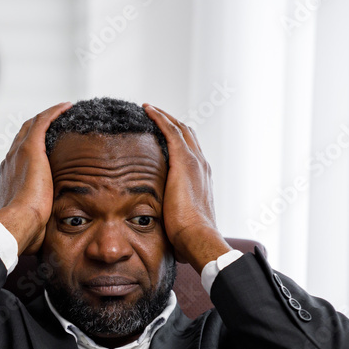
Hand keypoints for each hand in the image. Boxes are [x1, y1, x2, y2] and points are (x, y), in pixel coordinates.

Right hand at [0, 102, 72, 255]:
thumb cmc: (24, 232)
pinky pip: (42, 122)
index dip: (31, 150)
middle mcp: (10, 163)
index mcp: (9, 180)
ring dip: (46, 118)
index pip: (19, 158)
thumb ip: (39, 221)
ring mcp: (19, 154)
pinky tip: (67, 107)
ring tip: (63, 112)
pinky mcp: (31, 149)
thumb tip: (49, 234)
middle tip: (56, 124)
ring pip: (32, 126)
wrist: (17, 225)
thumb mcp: (32, 224)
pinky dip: (54, 112)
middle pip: (23, 137)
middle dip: (38, 129)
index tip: (46, 148)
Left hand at [142, 104, 230, 272]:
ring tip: (148, 109)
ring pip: (180, 129)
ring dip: (164, 117)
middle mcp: (201, 166)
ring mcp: (194, 162)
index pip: (188, 153)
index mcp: (201, 180)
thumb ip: (171, 217)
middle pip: (187, 136)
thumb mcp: (179, 223)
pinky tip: (147, 109)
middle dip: (171, 124)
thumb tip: (159, 228)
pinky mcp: (184, 161)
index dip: (176, 142)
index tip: (161, 136)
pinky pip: (170, 130)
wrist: (198, 237)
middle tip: (154, 116)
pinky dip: (160, 117)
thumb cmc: (188, 239)